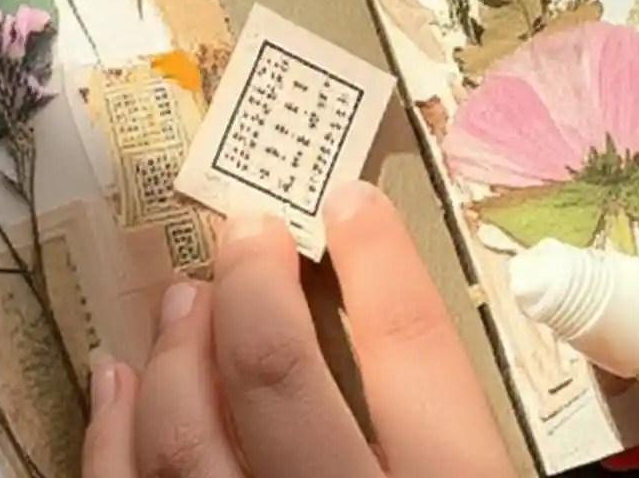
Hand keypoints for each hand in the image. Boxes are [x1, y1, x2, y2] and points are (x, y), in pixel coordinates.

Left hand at [81, 180, 513, 476]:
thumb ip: (498, 418)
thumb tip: (529, 334)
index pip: (414, 353)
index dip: (381, 260)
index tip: (351, 201)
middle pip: (278, 376)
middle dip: (253, 285)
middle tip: (246, 236)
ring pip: (185, 437)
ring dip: (176, 349)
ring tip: (182, 299)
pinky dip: (110, 432)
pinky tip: (115, 382)